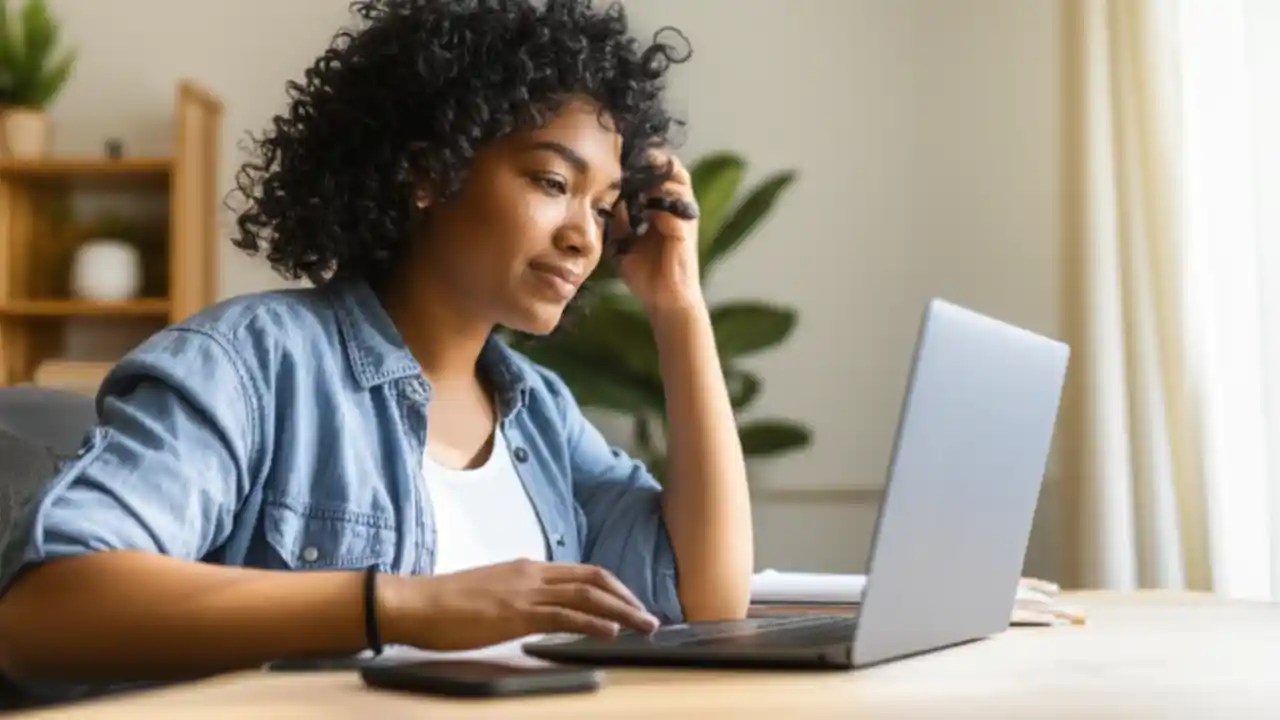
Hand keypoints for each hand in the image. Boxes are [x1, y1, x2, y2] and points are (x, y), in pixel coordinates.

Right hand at [379, 559, 660, 650]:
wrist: (416, 603)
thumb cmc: (446, 604)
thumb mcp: (492, 594)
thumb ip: (519, 598)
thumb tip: (539, 612)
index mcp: (528, 569)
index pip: (583, 572)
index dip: (614, 587)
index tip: (632, 604)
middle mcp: (533, 574)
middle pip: (594, 579)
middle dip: (627, 598)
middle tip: (649, 617)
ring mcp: (526, 592)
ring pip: (587, 596)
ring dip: (622, 611)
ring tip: (644, 626)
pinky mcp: (516, 614)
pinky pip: (564, 616)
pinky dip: (593, 622)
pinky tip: (612, 632)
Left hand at [610, 151, 703, 314]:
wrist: (663, 301)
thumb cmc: (645, 274)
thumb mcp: (623, 241)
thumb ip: (618, 218)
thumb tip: (602, 197)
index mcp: (663, 208)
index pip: (659, 173)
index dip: (644, 162)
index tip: (619, 157)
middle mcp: (677, 208)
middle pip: (673, 168)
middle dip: (652, 161)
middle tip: (627, 160)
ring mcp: (683, 217)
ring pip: (677, 180)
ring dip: (654, 177)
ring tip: (631, 180)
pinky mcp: (685, 230)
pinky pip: (674, 205)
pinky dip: (656, 200)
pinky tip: (637, 204)